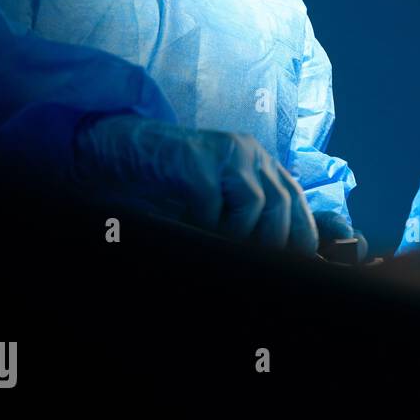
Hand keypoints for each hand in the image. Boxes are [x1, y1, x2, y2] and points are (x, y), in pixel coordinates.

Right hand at [75, 115, 318, 255]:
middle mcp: (250, 153)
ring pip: (255, 203)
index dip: (301, 236)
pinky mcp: (194, 157)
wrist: (118, 152)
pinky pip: (212, 200)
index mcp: (260, 164)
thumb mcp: (219, 204)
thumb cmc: (170, 187)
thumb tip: (296, 254)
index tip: (297, 267)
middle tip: (252, 263)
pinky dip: (204, 222)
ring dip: (237, 234)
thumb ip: (253, 221)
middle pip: (283, 204)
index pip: (297, 201)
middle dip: (271, 241)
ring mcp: (224, 151)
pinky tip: (190, 226)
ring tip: (215, 242)